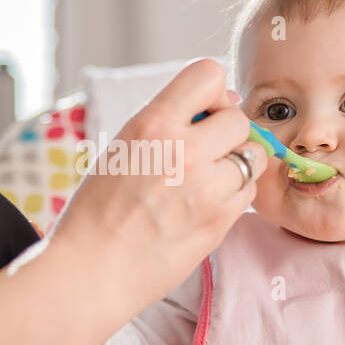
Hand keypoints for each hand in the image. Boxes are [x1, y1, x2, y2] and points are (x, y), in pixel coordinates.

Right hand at [48, 59, 266, 313]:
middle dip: (226, 132)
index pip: (208, 73)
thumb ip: (168, 121)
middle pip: (239, 118)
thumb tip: (227, 100)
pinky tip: (204, 205)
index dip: (212, 92)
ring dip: (236, 163)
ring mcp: (206, 189)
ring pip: (253, 155)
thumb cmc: (98, 210)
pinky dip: (234, 195)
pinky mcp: (219, 221)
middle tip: (203, 153)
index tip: (202, 112)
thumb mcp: (121, 148)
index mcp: (152, 125)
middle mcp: (184, 151)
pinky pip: (249, 192)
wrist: (91, 270)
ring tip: (205, 180)